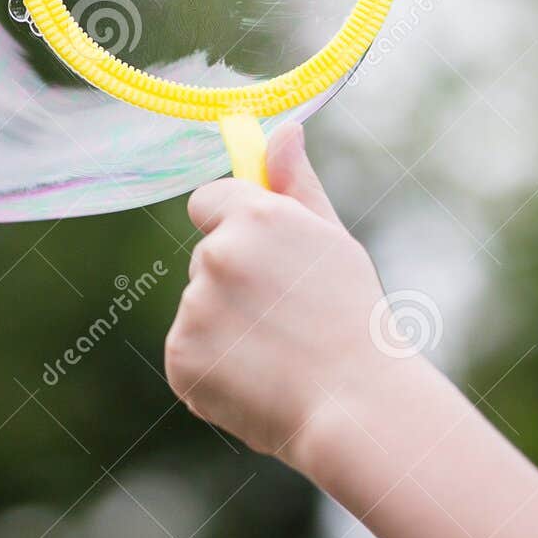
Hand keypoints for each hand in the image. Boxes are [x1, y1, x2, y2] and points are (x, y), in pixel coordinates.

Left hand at [164, 123, 413, 467]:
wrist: (356, 407)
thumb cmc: (352, 321)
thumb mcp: (332, 243)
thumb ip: (297, 186)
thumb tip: (283, 130)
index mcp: (255, 217)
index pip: (208, 201)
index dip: (231, 225)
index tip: (258, 252)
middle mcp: (216, 256)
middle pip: (205, 259)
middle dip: (235, 283)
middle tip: (287, 318)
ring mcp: (193, 309)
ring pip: (199, 308)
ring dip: (225, 327)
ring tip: (278, 355)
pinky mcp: (180, 357)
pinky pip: (189, 352)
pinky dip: (214, 367)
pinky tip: (256, 380)